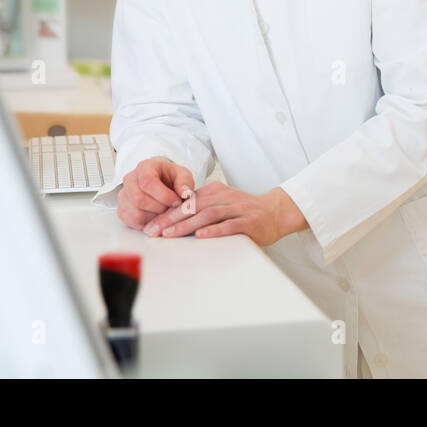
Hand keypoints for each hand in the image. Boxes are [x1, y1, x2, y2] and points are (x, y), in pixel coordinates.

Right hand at [115, 156, 194, 231]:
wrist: (160, 180)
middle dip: (159, 208)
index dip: (164, 195)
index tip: (177, 201)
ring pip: (135, 213)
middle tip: (172, 208)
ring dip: (154, 217)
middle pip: (138, 199)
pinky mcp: (122, 210)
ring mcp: (124, 196)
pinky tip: (157, 216)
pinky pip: (132, 222)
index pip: (147, 182)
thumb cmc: (169, 177)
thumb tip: (185, 194)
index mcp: (144, 167)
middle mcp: (130, 180)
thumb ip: (185, 182)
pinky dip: (147, 223)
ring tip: (165, 212)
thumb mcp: (182, 174)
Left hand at [143, 184, 303, 246]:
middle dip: (170, 219)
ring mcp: (238, 209)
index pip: (186, 201)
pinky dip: (214, 230)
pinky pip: (230, 225)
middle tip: (153, 231)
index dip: (166, 213)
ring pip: (208, 214)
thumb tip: (172, 219)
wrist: (276, 212)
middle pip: (193, 206)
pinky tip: (201, 235)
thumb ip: (202, 207)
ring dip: (187, 224)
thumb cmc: (245, 212)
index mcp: (216, 191)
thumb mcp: (222, 203)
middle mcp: (225, 197)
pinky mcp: (249, 222)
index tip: (150, 225)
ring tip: (170, 234)